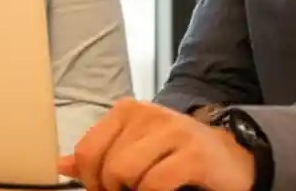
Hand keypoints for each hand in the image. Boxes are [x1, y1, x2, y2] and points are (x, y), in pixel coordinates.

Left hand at [58, 99, 255, 190]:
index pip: (87, 149)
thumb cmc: (178, 156)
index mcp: (126, 112)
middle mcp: (147, 115)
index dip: (91, 180)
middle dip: (113, 190)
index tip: (106, 190)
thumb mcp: (136, 151)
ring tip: (148, 190)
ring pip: (126, 173)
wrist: (233, 159)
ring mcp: (172, 131)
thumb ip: (100, 156)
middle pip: (106, 165)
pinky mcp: (194, 154)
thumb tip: (62, 164)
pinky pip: (155, 183)